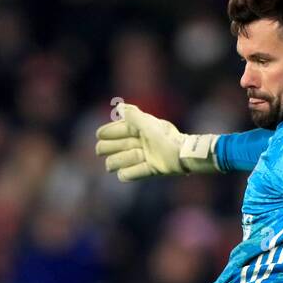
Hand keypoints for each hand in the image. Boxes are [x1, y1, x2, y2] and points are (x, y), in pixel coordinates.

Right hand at [94, 102, 218, 180]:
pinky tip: (122, 175)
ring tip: (109, 166)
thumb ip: (134, 117)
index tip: (99, 135)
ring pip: (127, 159)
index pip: (123, 129)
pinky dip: (129, 174)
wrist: (184, 156)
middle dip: (110, 147)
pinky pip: (137, 172)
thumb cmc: (166, 139)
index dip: (110, 131)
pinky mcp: (154, 168)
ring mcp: (149, 155)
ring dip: (118, 161)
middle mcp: (145, 141)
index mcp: (144, 129)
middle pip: (122, 145)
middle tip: (99, 150)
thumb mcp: (149, 126)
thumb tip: (119, 107)